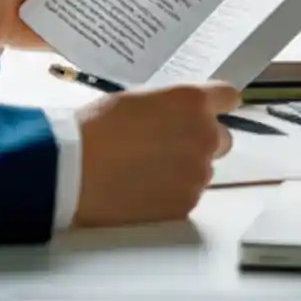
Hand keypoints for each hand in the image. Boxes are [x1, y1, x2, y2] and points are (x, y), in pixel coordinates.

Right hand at [73, 82, 238, 226]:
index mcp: (192, 102)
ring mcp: (198, 173)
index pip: (228, 97)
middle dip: (200, 142)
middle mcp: (204, 136)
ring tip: (144, 171)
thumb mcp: (136, 100)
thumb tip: (179, 117)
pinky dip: (170, 194)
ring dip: (183, 170)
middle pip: (221, 139)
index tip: (212, 111)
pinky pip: (186, 196)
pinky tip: (141, 190)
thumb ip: (169, 107)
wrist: (72, 169)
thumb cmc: (95, 127)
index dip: (218, 105)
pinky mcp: (186, 204)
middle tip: (166, 147)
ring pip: (202, 170)